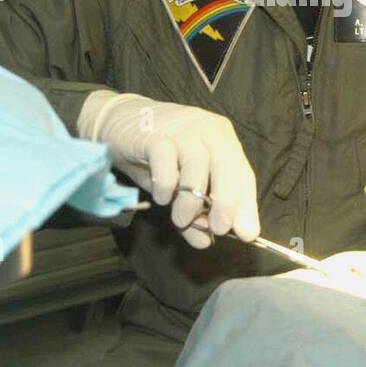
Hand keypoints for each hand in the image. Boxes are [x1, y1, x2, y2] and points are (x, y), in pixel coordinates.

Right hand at [78, 91, 260, 248]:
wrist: (119, 123)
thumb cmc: (159, 156)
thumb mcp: (181, 188)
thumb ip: (196, 213)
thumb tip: (206, 243)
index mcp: (223, 139)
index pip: (243, 173)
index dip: (247, 205)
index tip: (247, 234)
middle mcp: (208, 130)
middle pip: (228, 165)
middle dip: (226, 202)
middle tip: (219, 229)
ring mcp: (182, 129)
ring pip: (197, 165)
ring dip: (190, 201)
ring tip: (180, 219)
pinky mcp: (155, 135)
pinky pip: (166, 163)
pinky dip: (165, 185)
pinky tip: (160, 197)